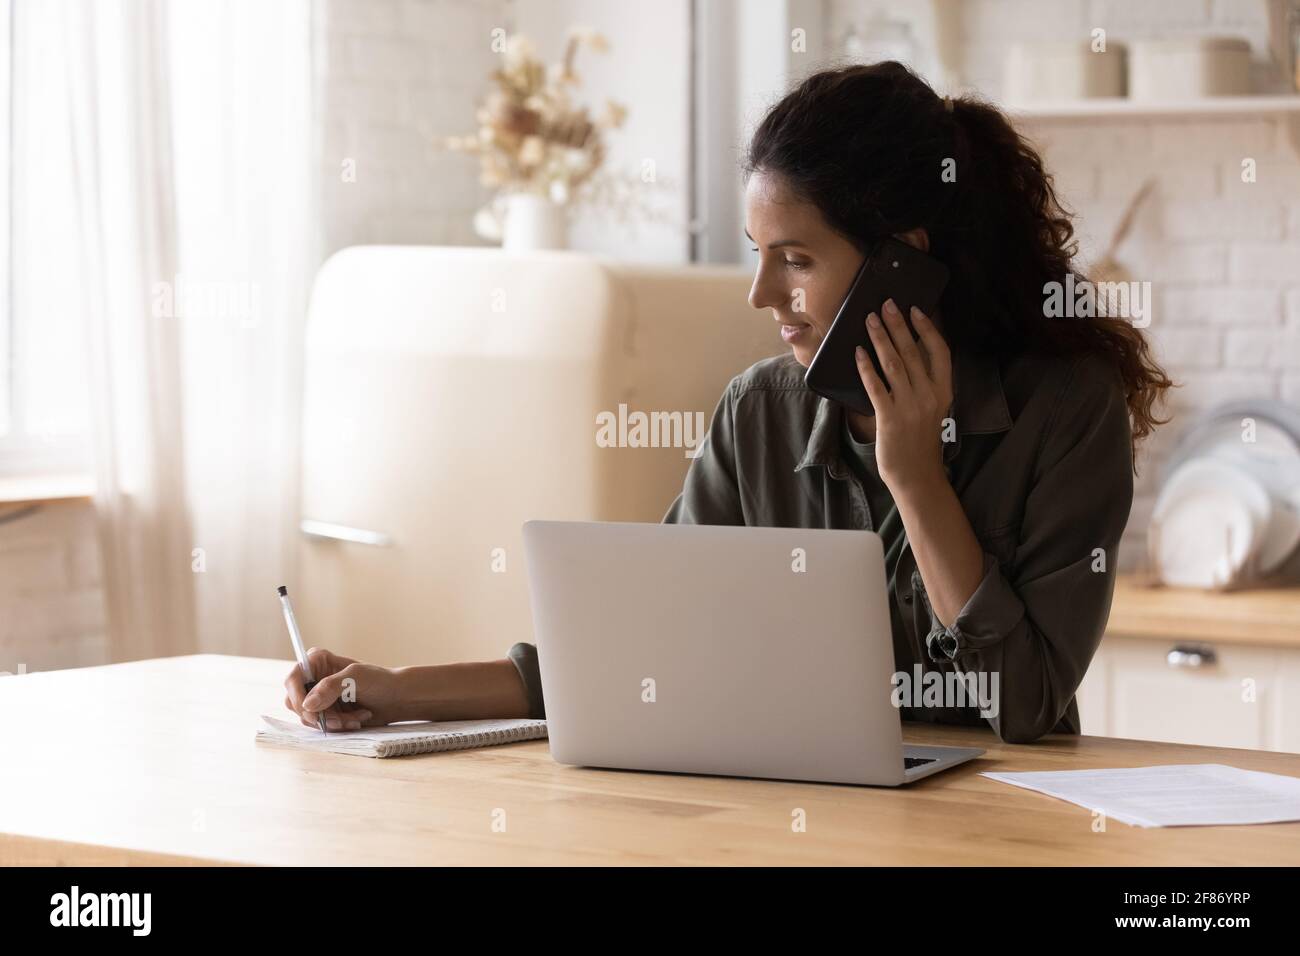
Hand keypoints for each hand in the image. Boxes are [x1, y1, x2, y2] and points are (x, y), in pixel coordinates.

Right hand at [282, 647, 405, 730]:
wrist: (396, 698)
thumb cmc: (380, 681)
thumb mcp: (357, 678)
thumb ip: (331, 687)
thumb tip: (308, 704)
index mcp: (317, 661)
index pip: (293, 680)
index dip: (298, 698)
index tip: (313, 714)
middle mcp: (313, 678)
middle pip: (296, 703)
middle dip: (320, 715)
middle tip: (341, 720)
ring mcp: (318, 697)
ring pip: (309, 718)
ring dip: (333, 721)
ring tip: (357, 717)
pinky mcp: (325, 712)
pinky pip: (321, 725)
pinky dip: (338, 726)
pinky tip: (356, 721)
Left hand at [854, 298, 953, 489]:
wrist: (916, 475)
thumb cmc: (920, 442)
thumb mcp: (931, 409)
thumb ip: (923, 385)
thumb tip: (904, 356)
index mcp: (944, 391)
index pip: (940, 352)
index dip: (927, 328)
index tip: (916, 310)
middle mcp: (929, 395)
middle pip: (912, 352)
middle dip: (897, 325)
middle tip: (886, 304)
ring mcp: (909, 406)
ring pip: (893, 364)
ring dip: (880, 338)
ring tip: (869, 319)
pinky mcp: (889, 418)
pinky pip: (875, 386)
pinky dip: (866, 367)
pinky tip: (858, 352)